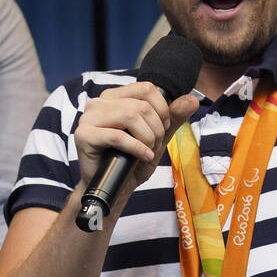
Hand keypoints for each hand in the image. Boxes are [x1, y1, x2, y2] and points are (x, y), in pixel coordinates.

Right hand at [73, 82, 199, 203]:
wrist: (114, 188)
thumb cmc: (132, 162)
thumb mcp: (157, 137)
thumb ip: (173, 118)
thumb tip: (192, 99)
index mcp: (114, 97)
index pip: (146, 88)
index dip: (162, 109)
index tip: (162, 129)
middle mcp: (99, 102)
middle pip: (140, 105)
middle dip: (155, 129)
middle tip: (154, 146)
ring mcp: (88, 117)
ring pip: (130, 116)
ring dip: (147, 138)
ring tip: (147, 152)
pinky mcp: (84, 135)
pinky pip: (118, 136)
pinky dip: (137, 148)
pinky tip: (143, 157)